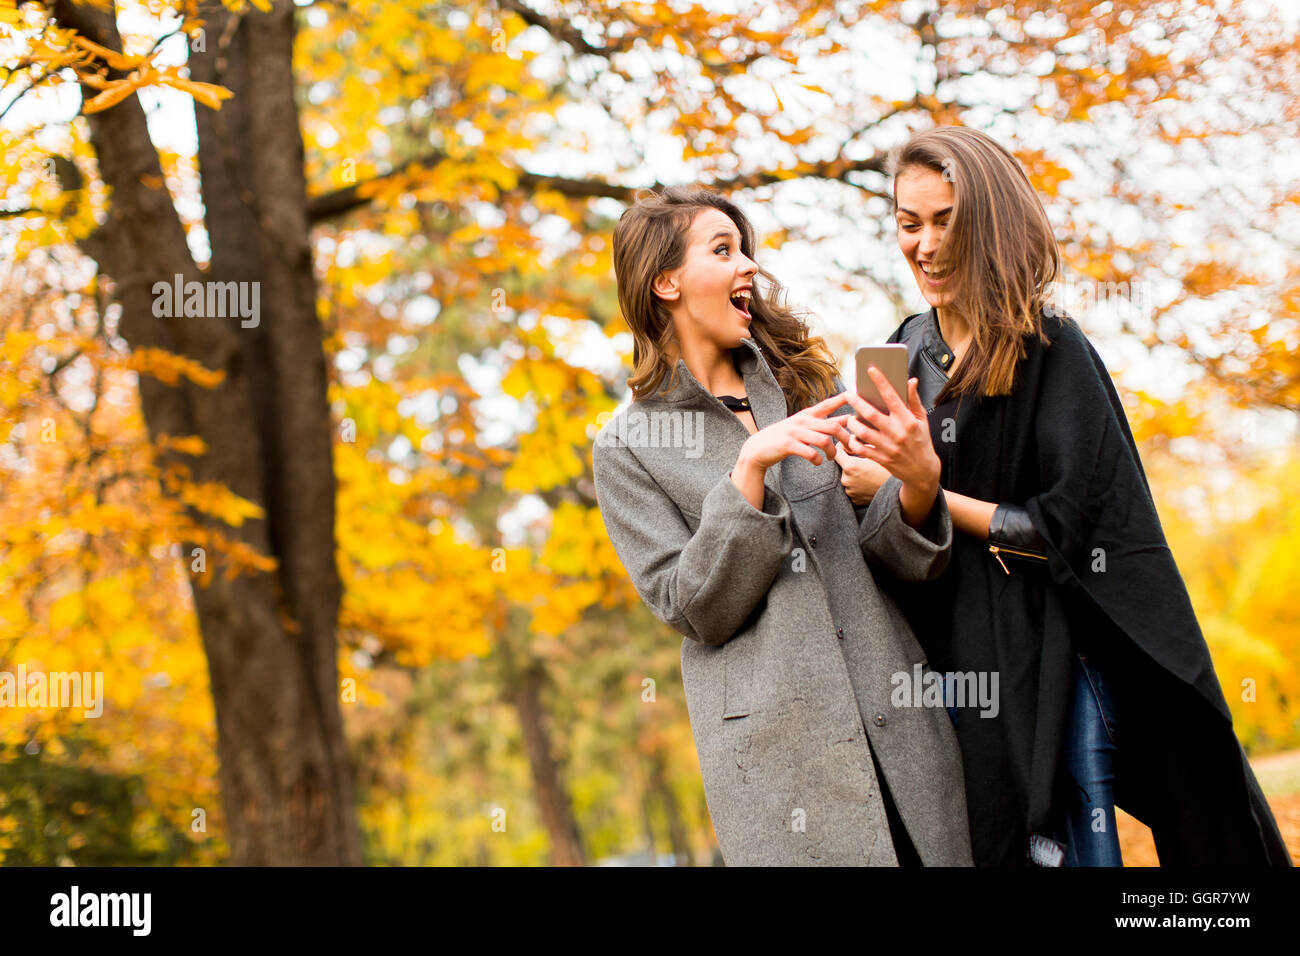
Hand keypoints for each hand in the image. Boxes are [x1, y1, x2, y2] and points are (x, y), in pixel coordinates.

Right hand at [737, 391, 853, 471]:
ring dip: (832, 452)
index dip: (842, 400)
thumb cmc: (784, 438)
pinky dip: (817, 460)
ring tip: (831, 457)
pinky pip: (810, 453)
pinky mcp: (788, 445)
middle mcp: (802, 421)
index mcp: (806, 415)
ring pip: (824, 440)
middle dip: (845, 437)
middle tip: (849, 447)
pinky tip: (817, 462)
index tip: (855, 396)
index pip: (827, 404)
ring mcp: (795, 432)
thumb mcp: (802, 426)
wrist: (758, 448)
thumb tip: (846, 419)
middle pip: (833, 426)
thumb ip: (822, 423)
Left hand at [834, 443, 890, 505]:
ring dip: (854, 472)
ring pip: (848, 476)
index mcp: (850, 466)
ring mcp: (850, 490)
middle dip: (850, 460)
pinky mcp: (854, 499)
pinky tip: (869, 481)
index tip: (850, 445)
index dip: (843, 446)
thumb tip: (853, 439)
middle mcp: (846, 479)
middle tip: (864, 458)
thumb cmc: (889, 469)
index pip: (836, 452)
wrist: (898, 490)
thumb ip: (861, 445)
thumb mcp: (876, 453)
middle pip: (843, 465)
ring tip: (869, 471)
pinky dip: (858, 483)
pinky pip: (853, 487)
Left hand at [840, 369, 939, 525]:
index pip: (892, 397)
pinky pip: (861, 449)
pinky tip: (851, 436)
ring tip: (849, 417)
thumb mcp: (922, 420)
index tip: (871, 370)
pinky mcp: (881, 459)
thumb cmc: (922, 441)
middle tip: (848, 394)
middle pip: (872, 414)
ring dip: (852, 423)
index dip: (881, 382)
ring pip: (863, 432)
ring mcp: (888, 447)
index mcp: (908, 421)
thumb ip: (914, 400)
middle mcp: (897, 433)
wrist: (923, 471)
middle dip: (857, 402)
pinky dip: (853, 442)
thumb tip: (911, 380)